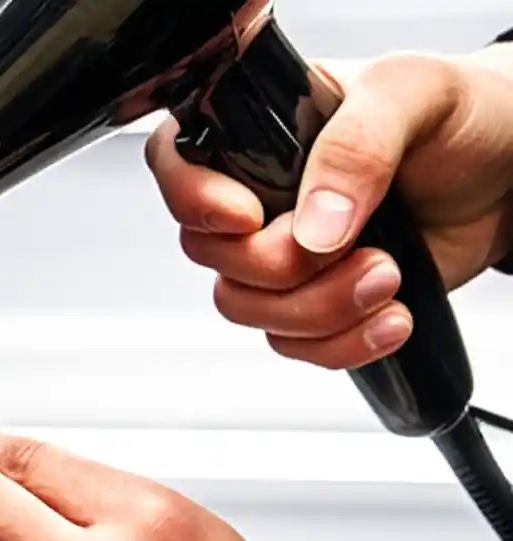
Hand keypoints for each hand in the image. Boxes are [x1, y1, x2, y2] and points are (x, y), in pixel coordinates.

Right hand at [146, 49, 512, 369]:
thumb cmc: (462, 114)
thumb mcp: (412, 95)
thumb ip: (357, 149)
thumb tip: (313, 227)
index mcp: (258, 130)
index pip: (176, 162)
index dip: (193, 199)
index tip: (249, 218)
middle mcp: (258, 194)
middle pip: (211, 255)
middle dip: (283, 268)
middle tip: (355, 249)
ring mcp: (283, 252)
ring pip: (247, 308)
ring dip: (319, 310)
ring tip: (389, 277)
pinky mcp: (317, 300)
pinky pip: (292, 346)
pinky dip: (341, 346)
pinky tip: (391, 318)